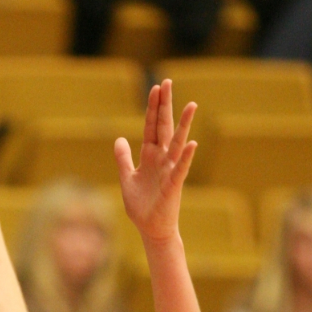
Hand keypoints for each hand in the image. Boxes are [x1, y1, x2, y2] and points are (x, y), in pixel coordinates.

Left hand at [114, 80, 196, 244]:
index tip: (155, 88)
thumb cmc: (141, 206)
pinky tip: (192, 144)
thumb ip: (123, 159)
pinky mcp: (173, 184)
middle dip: (165, 106)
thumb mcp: (127, 179)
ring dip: (184, 125)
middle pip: (163, 127)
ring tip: (191, 105)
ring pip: (177, 143)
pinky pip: (181, 168)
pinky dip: (186, 157)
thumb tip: (119, 139)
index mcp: (149, 156)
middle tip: (167, 83)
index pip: (151, 127)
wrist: (150, 229)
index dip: (152, 108)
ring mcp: (169, 170)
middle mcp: (161, 159)